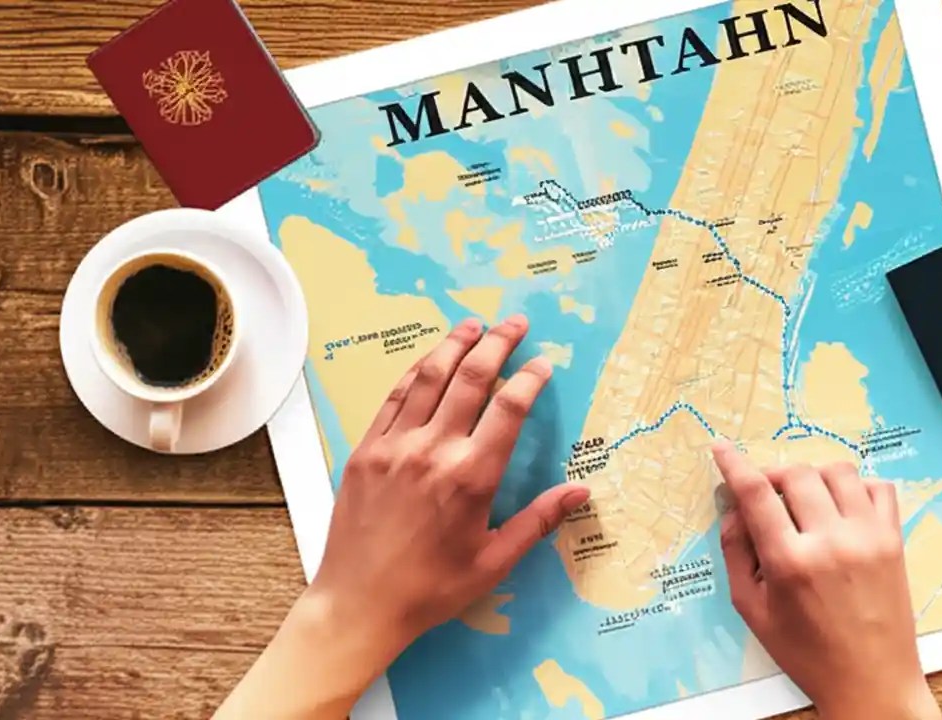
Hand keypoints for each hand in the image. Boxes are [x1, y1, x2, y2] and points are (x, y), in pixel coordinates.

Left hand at [308, 314, 590, 671]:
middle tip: (515, 322)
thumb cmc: (432, 588)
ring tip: (474, 325)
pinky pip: (394, 398)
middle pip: (470, 378)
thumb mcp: (494, 561)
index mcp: (471, 477)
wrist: (359, 604)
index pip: (509, 408)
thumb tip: (582, 491)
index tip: (543, 364)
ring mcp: (394, 446)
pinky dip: (415, 372)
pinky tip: (428, 360)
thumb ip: (539, 520)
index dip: (529, 378)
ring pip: (428, 377)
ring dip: (454, 345)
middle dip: (497, 343)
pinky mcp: (365, 451)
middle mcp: (433, 451)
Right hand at [712, 443, 940, 719]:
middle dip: (773, 474)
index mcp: (790, 562)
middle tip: (766, 494)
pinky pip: (879, 487)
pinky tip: (843, 507)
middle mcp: (831, 542)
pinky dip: (857, 487)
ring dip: (814, 475)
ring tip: (805, 499)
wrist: (871, 682)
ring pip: (837, 471)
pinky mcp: (894, 540)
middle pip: (795, 474)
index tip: (722, 448)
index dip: (734, 463)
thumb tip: (733, 509)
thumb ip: (736, 554)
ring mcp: (868, 537)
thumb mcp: (753, 611)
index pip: (756, 493)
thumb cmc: (806, 653)